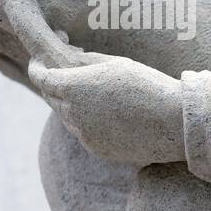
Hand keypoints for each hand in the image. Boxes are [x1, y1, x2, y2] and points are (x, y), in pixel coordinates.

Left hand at [3, 0, 186, 165]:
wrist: (173, 123)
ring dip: (72, 103)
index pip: (42, 78)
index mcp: (74, 88)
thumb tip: (69, 60)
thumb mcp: (114, 64)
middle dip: (54, 84)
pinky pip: (83, 131)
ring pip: (67, 116)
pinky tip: (109, 112)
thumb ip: (85, 62)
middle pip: (52, 97)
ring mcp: (84, 135)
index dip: (36, 68)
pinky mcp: (97, 149)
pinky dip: (87, 120)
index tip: (37, 62)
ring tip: (94, 91)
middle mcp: (73, 114)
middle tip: (67, 71)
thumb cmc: (147, 85)